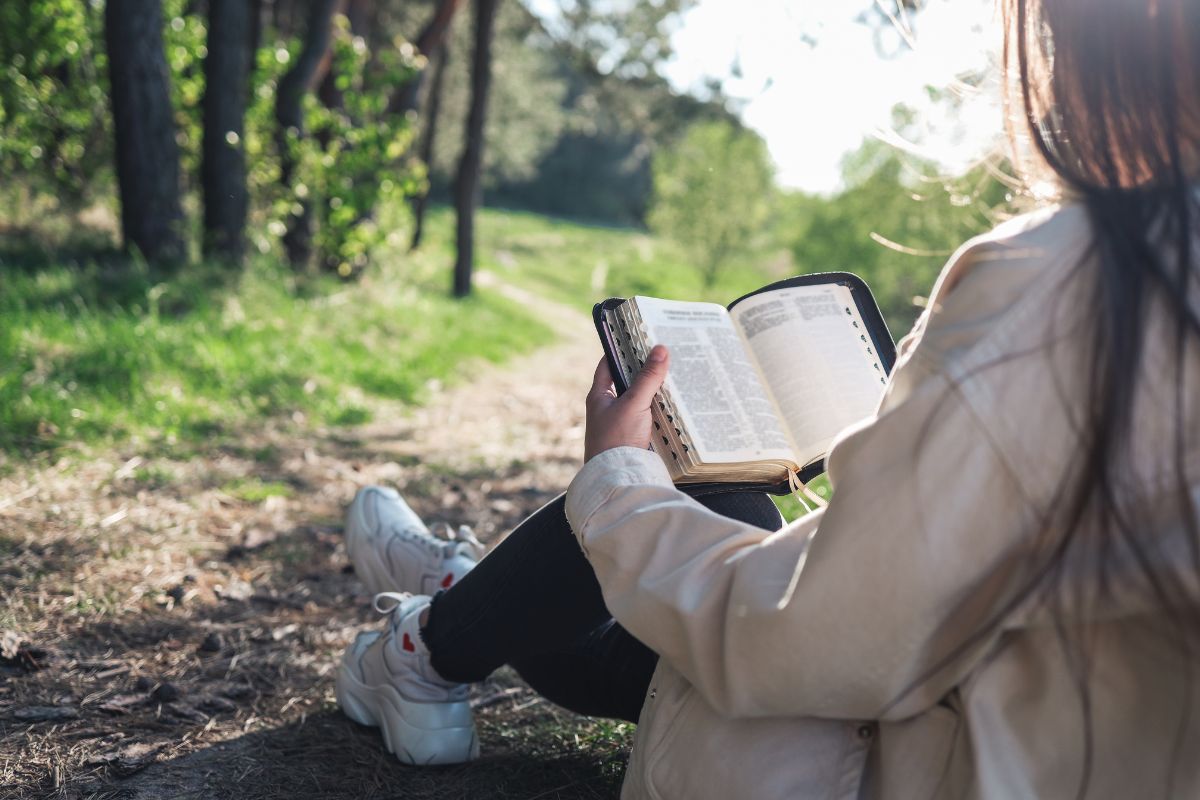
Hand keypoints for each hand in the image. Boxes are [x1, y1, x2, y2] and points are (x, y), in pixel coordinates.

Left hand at [584, 345, 668, 461]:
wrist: (618, 478)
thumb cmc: (617, 440)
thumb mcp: (634, 404)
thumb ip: (648, 377)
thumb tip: (660, 349)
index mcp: (598, 396)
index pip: (608, 364)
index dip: (622, 350)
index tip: (639, 338)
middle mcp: (607, 408)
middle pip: (627, 381)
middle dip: (644, 370)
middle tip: (664, 355)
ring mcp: (620, 423)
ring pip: (639, 400)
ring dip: (654, 390)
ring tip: (674, 374)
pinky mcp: (633, 437)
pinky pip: (647, 417)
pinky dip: (659, 409)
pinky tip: (674, 404)